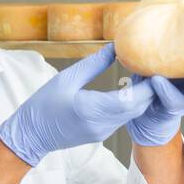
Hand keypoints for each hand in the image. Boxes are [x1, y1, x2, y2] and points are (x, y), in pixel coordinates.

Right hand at [0, 43, 153, 166]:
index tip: (153, 67)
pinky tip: (129, 88)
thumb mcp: (66, 78)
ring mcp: (103, 132)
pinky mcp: (102, 134)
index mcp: (92, 109)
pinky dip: (130, 103)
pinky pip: (123, 117)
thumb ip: (94, 64)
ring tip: (142, 74)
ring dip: (141, 96)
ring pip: (133, 113)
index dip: (147, 84)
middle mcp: (102, 124)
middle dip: (149, 88)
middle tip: (151, 66)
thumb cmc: (43, 105)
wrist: (31, 135)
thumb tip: (115, 47)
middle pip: (138, 107)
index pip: (132, 99)